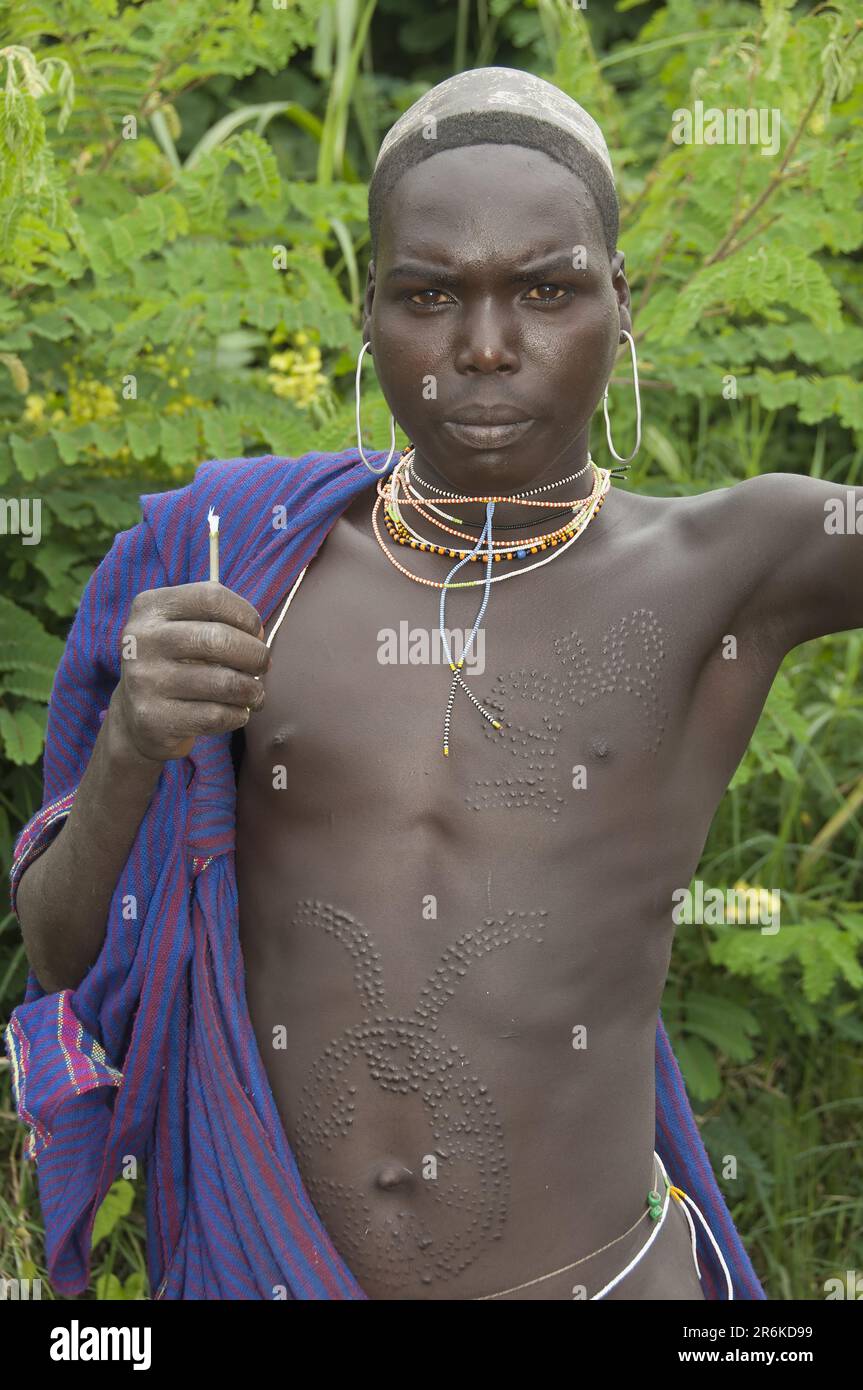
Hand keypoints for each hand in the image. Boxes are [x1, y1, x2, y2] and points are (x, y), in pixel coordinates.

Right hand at [113, 581, 269, 761]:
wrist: (137, 717)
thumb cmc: (177, 665)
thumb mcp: (186, 631)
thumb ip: (222, 623)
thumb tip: (258, 636)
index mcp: (150, 607)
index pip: (212, 597)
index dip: (246, 615)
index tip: (255, 634)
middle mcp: (141, 640)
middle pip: (219, 639)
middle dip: (255, 654)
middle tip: (262, 666)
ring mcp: (144, 680)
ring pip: (223, 682)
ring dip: (252, 690)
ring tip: (254, 693)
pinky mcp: (153, 719)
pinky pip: (216, 715)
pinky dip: (237, 715)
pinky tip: (236, 713)